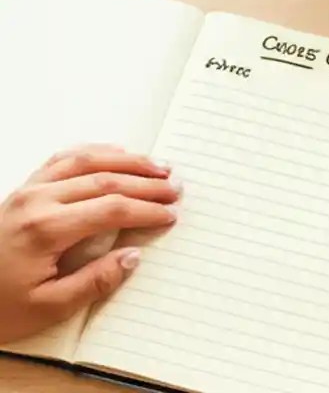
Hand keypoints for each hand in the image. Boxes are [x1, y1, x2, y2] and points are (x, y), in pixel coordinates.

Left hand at [0, 146, 179, 344]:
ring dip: (127, 161)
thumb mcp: (47, 308)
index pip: (111, 210)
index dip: (146, 211)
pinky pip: (62, 159)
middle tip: (175, 188)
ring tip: (157, 166)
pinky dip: (93, 152)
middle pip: (104, 180)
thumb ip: (94, 282)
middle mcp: (36, 201)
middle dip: (146, 183)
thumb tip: (133, 257)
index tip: (170, 216)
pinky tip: (115, 154)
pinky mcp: (22, 190)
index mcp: (45, 229)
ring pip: (86, 161)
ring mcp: (27, 190)